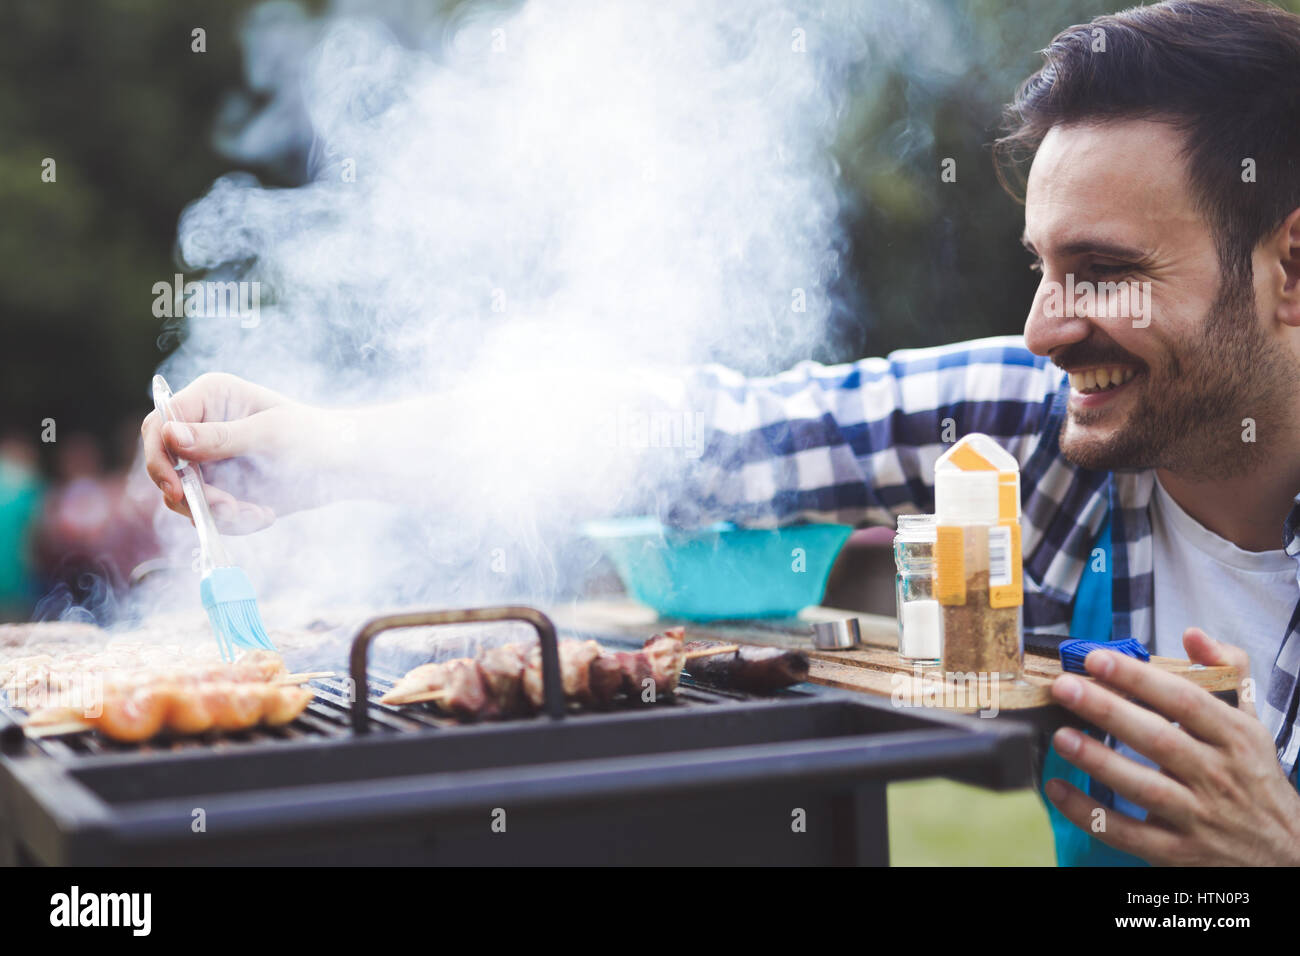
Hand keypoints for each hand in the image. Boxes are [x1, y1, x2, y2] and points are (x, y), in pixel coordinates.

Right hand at [140, 372, 342, 533]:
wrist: (345, 466)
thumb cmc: (316, 437)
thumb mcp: (270, 434)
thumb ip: (220, 437)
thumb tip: (170, 435)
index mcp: (210, 397)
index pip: (160, 424)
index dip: (159, 456)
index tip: (177, 488)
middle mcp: (200, 426)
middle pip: (164, 465)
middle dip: (194, 495)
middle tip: (231, 508)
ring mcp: (208, 460)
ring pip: (184, 496)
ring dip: (218, 512)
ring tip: (258, 513)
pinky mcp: (219, 487)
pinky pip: (207, 512)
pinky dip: (233, 520)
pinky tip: (265, 514)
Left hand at [1044, 627, 1299, 864]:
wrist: (1287, 857)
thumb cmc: (1256, 778)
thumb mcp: (1253, 724)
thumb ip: (1227, 673)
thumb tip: (1193, 633)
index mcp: (1236, 737)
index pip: (1185, 700)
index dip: (1140, 678)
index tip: (1096, 658)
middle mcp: (1218, 775)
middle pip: (1160, 739)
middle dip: (1108, 710)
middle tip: (1065, 688)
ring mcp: (1199, 817)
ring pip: (1145, 787)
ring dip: (1099, 761)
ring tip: (1061, 736)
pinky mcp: (1179, 853)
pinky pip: (1129, 834)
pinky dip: (1091, 814)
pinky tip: (1059, 790)